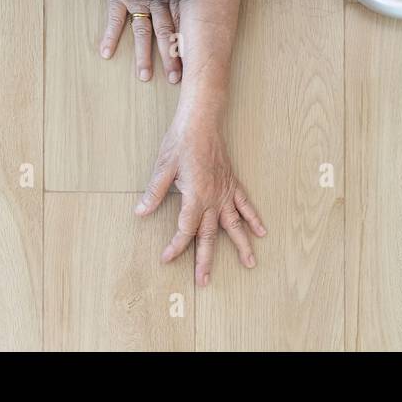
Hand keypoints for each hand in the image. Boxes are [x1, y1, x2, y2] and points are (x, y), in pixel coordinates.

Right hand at [96, 0, 180, 83]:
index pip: (183, 21)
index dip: (188, 41)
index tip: (195, 62)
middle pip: (165, 32)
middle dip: (170, 56)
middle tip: (176, 78)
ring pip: (142, 31)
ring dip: (142, 54)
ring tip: (143, 76)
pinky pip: (114, 18)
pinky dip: (110, 35)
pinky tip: (105, 53)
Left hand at [136, 115, 265, 286]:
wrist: (202, 120)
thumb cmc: (181, 141)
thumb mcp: (163, 167)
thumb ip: (154, 192)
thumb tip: (141, 212)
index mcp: (196, 195)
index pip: (186, 228)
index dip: (176, 246)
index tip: (167, 258)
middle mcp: (214, 197)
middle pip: (210, 235)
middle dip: (206, 259)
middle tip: (204, 281)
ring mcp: (226, 191)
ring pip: (234, 224)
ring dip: (242, 245)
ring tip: (250, 263)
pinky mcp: (232, 182)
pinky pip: (246, 204)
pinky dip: (253, 218)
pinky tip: (261, 231)